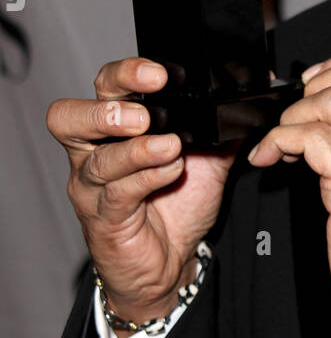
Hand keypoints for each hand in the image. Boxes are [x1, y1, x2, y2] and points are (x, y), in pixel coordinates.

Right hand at [47, 57, 238, 333]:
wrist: (170, 264)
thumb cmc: (177, 207)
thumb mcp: (208, 160)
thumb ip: (223, 129)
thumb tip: (253, 99)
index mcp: (113, 128)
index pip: (105, 87)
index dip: (125, 74)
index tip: (160, 73)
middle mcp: (92, 153)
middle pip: (71, 116)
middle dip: (110, 109)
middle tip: (145, 114)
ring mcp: (93, 188)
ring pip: (98, 159)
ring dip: (137, 149)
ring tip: (170, 146)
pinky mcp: (104, 218)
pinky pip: (118, 194)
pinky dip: (147, 178)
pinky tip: (170, 171)